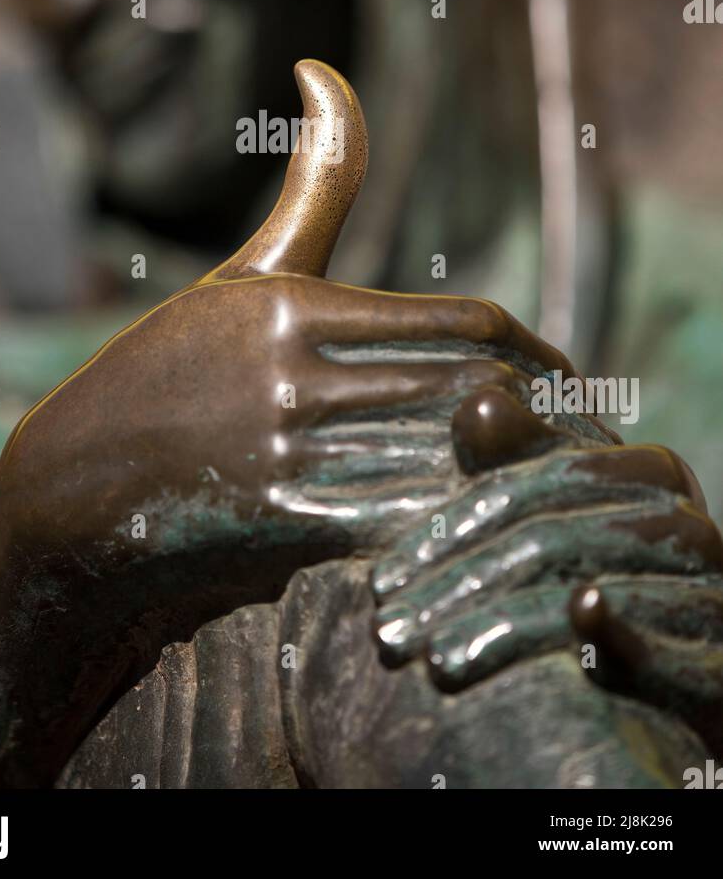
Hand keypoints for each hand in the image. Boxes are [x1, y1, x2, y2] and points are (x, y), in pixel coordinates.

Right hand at [0, 59, 570, 786]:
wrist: (73, 481)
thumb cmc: (178, 364)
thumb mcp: (249, 273)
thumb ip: (313, 183)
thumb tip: (323, 65)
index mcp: (293, 307)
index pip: (464, 324)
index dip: (536, 352)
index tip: (565, 373)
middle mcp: (289, 374)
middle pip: (466, 392)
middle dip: (535, 414)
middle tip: (573, 430)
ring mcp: (281, 454)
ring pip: (441, 462)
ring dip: (501, 473)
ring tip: (540, 477)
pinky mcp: (272, 527)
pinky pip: (399, 525)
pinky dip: (448, 524)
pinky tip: (469, 525)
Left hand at [372, 385, 722, 754]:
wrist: (688, 670)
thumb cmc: (605, 579)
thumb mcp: (553, 520)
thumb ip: (513, 464)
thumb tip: (473, 401)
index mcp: (642, 471)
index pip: (529, 481)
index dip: (450, 527)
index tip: (382, 578)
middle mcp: (681, 519)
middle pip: (547, 535)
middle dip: (455, 585)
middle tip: (388, 632)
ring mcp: (706, 587)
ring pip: (582, 586)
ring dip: (497, 625)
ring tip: (431, 662)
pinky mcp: (719, 662)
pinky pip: (659, 648)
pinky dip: (614, 639)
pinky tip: (570, 630)